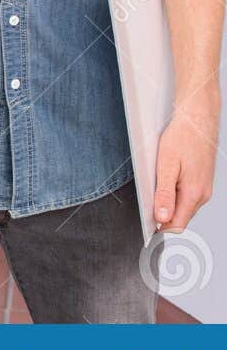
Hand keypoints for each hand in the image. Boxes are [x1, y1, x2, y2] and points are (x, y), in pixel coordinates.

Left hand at [154, 100, 218, 230]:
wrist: (198, 120)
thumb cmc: (183, 138)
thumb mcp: (167, 165)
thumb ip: (165, 193)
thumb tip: (162, 217)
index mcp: (193, 194)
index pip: (176, 225)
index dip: (160, 229)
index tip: (146, 229)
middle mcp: (202, 194)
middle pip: (180, 218)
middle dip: (163, 217)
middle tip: (146, 207)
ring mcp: (204, 188)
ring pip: (183, 207)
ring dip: (168, 204)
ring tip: (156, 188)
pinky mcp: (202, 181)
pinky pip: (187, 196)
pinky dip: (175, 194)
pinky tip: (166, 181)